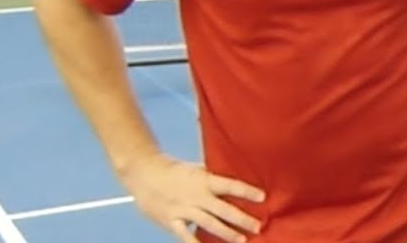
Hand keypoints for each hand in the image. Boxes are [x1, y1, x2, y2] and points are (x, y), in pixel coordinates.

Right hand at [120, 153, 265, 242]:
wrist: (144, 174)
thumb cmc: (173, 170)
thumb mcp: (196, 170)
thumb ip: (212, 178)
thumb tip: (233, 184)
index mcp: (204, 180)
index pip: (230, 185)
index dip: (247, 191)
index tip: (263, 197)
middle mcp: (196, 196)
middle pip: (224, 209)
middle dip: (242, 219)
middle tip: (258, 226)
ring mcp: (184, 209)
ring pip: (209, 224)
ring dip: (227, 233)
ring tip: (242, 240)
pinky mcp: (172, 221)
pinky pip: (186, 236)